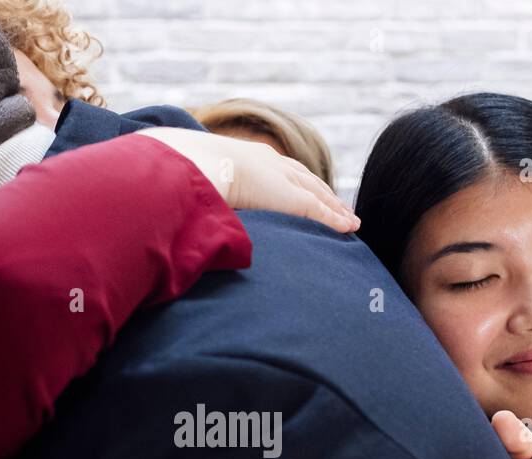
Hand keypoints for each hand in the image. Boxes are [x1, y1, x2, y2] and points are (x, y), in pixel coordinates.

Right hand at [134, 126, 358, 232]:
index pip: (281, 171)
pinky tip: (350, 227)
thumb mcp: (194, 184)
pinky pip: (319, 210)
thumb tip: (181, 211)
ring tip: (350, 221)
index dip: (297, 182)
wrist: (192, 164)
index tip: (309, 192)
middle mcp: (270, 163)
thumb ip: (197, 195)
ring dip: (335, 208)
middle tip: (340, 207)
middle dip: (324, 193)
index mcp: (247, 157)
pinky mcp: (290, 197)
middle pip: (306, 179)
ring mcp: (281, 178)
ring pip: (317, 194)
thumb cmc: (185, 174)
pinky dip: (335, 219)